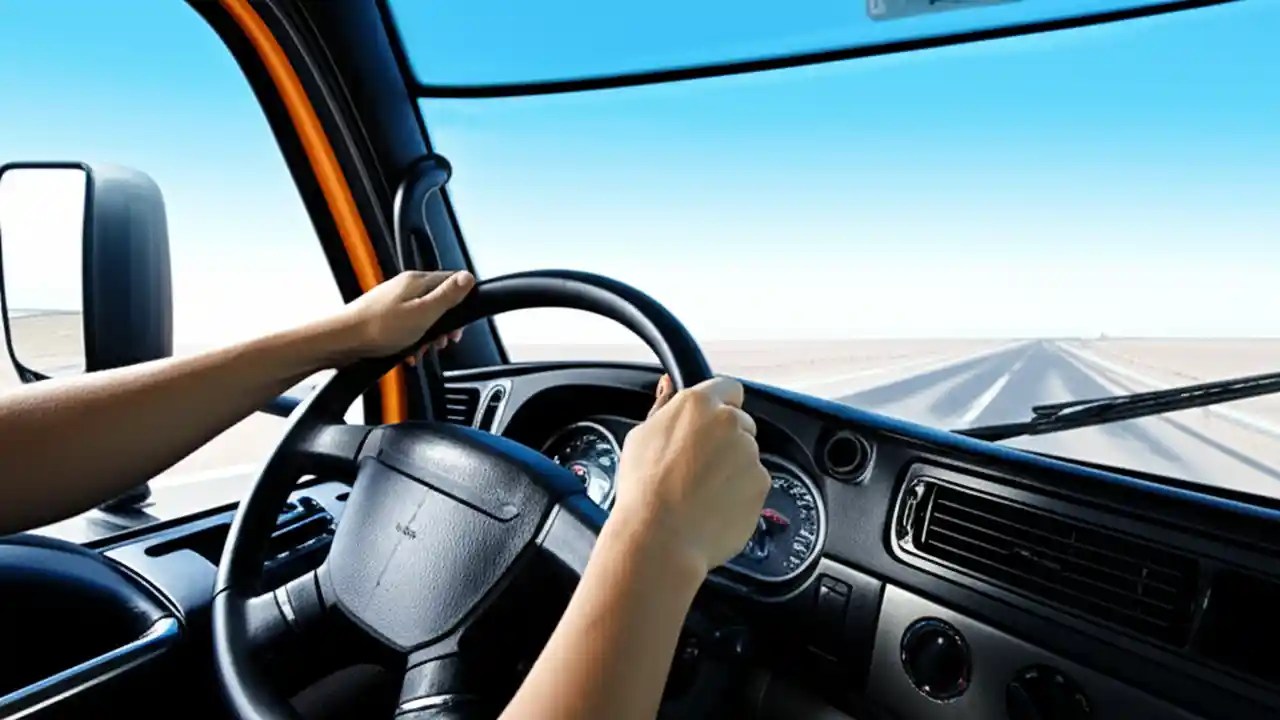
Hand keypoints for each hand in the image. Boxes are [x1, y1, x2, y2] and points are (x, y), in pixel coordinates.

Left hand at [332, 270, 474, 360]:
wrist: (342, 341)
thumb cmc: (379, 328)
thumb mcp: (424, 313)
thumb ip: (448, 295)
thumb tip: (468, 278)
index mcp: (417, 282)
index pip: (451, 281)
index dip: (461, 304)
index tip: (459, 325)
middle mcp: (405, 287)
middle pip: (437, 300)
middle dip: (444, 324)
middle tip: (442, 341)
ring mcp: (393, 300)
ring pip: (422, 315)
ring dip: (427, 335)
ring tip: (423, 350)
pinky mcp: (383, 315)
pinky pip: (407, 326)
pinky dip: (411, 340)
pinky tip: (408, 352)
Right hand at [610, 374, 771, 575]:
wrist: (661, 537)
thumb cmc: (644, 488)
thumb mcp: (641, 437)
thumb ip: (664, 407)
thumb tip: (669, 385)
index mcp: (699, 404)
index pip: (728, 388)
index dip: (720, 405)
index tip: (709, 423)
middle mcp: (730, 423)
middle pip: (740, 423)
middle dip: (726, 439)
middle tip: (698, 464)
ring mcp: (750, 454)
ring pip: (746, 455)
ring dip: (732, 468)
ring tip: (701, 491)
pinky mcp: (762, 483)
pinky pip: (753, 483)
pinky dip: (739, 493)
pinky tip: (714, 506)